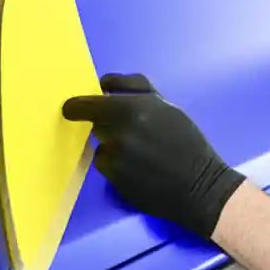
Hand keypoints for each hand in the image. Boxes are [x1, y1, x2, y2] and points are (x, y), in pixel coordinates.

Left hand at [62, 73, 245, 238]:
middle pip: (95, 123)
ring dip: (112, 145)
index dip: (76, 106)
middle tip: (129, 132)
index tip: (70, 109)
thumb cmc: (185, 141)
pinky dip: (115, 164)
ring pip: (101, 144)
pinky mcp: (114, 179)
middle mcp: (119, 132)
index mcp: (133, 108)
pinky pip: (105, 165)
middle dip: (106, 125)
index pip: (87, 104)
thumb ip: (134, 88)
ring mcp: (115, 158)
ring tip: (139, 153)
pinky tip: (137, 169)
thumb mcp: (166, 105)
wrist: (199, 186)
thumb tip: (103, 83)